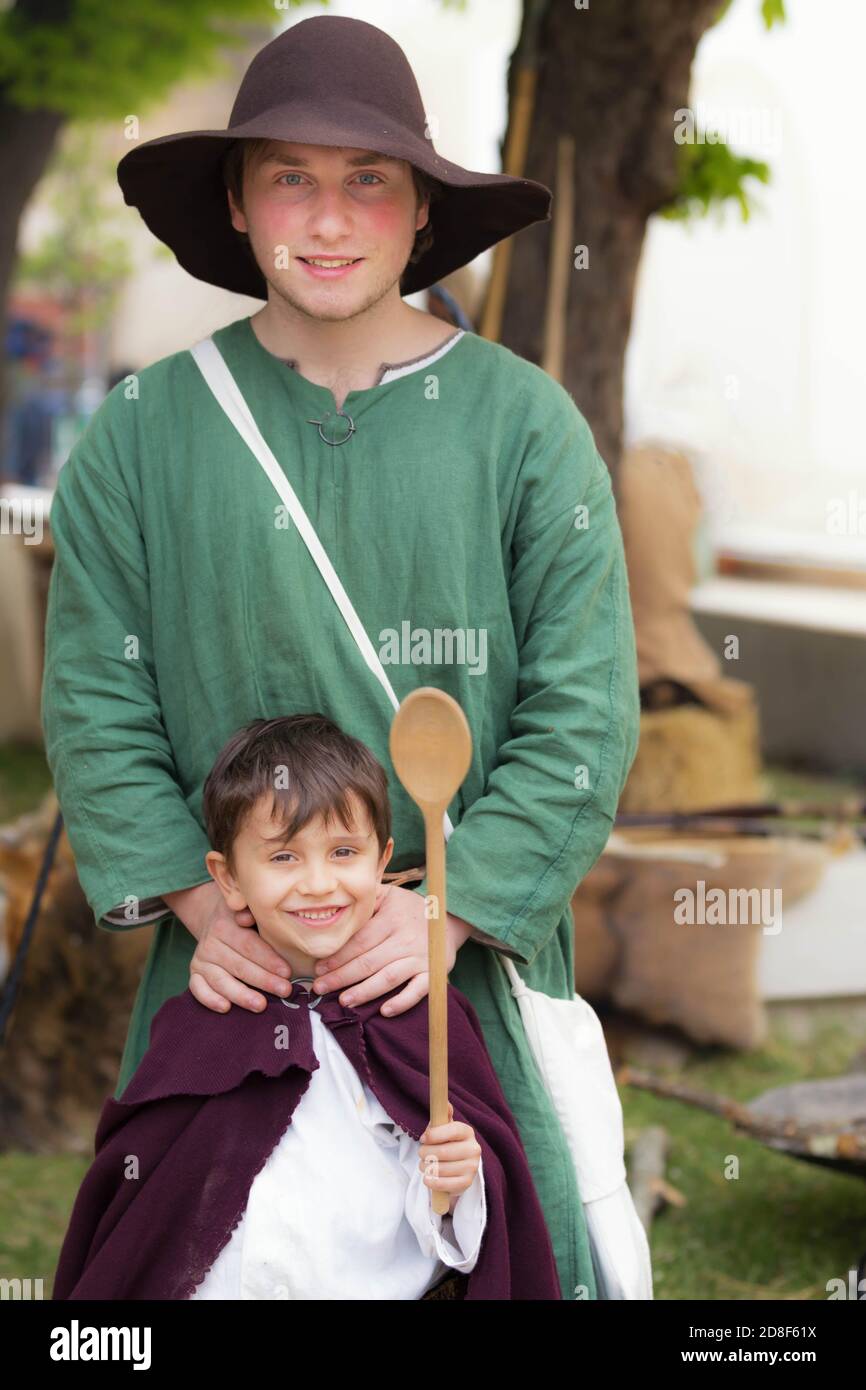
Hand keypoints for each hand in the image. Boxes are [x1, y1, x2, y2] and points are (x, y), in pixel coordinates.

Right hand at [167, 879, 292, 1012]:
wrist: (217, 920)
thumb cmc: (244, 919)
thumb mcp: (249, 909)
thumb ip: (252, 911)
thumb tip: (247, 918)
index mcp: (225, 924)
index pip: (249, 945)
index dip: (268, 960)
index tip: (287, 972)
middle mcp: (210, 942)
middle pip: (238, 966)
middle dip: (264, 980)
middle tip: (284, 991)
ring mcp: (201, 959)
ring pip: (220, 980)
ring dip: (242, 995)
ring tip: (261, 1005)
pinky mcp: (195, 973)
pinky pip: (198, 988)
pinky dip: (209, 999)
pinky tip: (226, 1008)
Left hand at [310, 882, 473, 1016]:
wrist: (448, 919)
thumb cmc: (409, 909)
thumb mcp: (389, 895)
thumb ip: (366, 899)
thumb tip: (335, 904)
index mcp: (392, 919)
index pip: (359, 941)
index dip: (338, 956)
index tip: (318, 968)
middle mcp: (406, 939)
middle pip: (369, 961)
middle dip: (341, 977)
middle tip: (320, 988)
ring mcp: (421, 957)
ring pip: (388, 978)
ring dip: (364, 992)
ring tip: (343, 1001)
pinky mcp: (433, 973)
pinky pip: (419, 990)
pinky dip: (402, 1002)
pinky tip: (384, 1011)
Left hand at [419, 1103, 481, 1213]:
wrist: (458, 1167)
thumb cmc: (447, 1143)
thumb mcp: (444, 1128)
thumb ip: (443, 1116)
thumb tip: (445, 1104)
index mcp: (467, 1132)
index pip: (453, 1130)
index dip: (435, 1134)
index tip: (423, 1138)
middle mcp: (474, 1149)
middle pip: (444, 1152)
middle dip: (425, 1153)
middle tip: (420, 1153)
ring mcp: (472, 1167)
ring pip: (441, 1168)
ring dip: (426, 1167)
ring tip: (424, 1165)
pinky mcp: (467, 1183)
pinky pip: (443, 1184)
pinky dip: (431, 1181)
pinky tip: (428, 1177)